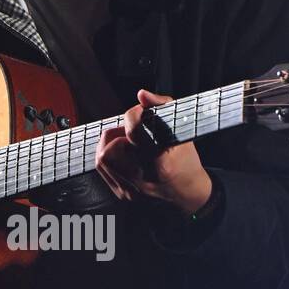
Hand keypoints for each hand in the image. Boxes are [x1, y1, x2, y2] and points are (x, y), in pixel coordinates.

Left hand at [95, 89, 212, 216]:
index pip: (133, 132)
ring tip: (127, 143)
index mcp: (160, 162)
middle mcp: (143, 178)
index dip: (133, 115)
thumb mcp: (181, 130)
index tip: (139, 112)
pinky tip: (123, 155)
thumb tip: (142, 94)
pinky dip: (109, 157)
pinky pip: (103, 170)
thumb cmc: (185, 160)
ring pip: (102, 158)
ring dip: (110, 145)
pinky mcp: (123, 194)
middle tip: (132, 132)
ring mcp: (131, 189)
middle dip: (117, 133)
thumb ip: (162, 106)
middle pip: (110, 148)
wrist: (187, 191)